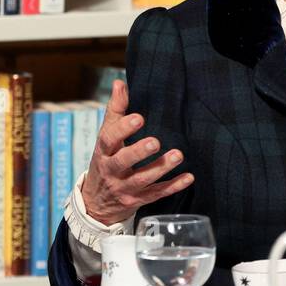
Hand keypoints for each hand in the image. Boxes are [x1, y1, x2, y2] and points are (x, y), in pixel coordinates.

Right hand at [81, 78, 193, 225]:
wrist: (96, 202)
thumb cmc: (106, 160)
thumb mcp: (106, 137)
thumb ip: (115, 110)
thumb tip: (120, 83)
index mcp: (104, 152)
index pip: (108, 140)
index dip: (122, 129)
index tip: (138, 118)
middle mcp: (112, 171)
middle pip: (122, 162)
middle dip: (138, 152)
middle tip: (156, 142)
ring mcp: (124, 188)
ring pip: (142, 180)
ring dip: (161, 168)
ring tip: (178, 155)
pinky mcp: (137, 201)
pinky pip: (156, 194)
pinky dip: (173, 187)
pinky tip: (188, 177)